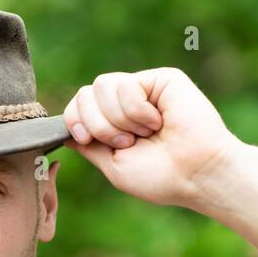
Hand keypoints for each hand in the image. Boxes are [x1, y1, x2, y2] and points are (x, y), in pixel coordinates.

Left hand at [62, 67, 241, 207]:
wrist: (195, 174)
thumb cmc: (159, 177)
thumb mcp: (113, 165)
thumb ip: (88, 146)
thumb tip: (62, 131)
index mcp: (113, 124)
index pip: (78, 107)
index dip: (73, 120)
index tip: (86, 139)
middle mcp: (126, 104)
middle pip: (85, 94)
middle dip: (97, 124)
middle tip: (126, 143)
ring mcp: (143, 89)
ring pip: (102, 86)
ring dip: (118, 119)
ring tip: (144, 134)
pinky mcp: (160, 79)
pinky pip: (126, 84)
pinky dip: (137, 111)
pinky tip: (158, 121)